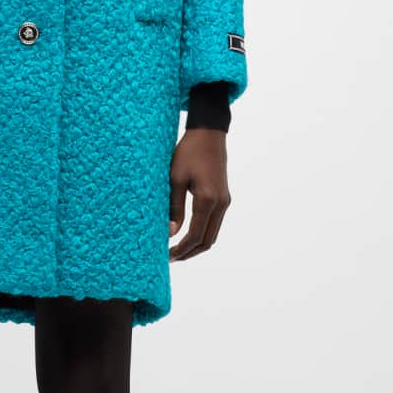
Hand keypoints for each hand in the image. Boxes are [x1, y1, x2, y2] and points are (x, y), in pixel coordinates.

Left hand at [168, 128, 230, 260]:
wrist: (208, 134)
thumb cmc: (188, 152)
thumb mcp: (175, 179)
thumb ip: (174, 208)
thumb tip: (171, 233)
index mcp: (207, 201)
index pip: (195, 236)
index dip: (181, 250)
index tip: (167, 256)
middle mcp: (220, 204)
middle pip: (207, 241)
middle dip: (189, 253)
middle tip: (171, 258)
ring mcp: (225, 201)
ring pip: (213, 234)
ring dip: (197, 245)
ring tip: (178, 249)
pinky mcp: (224, 197)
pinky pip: (215, 223)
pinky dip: (203, 233)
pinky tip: (188, 233)